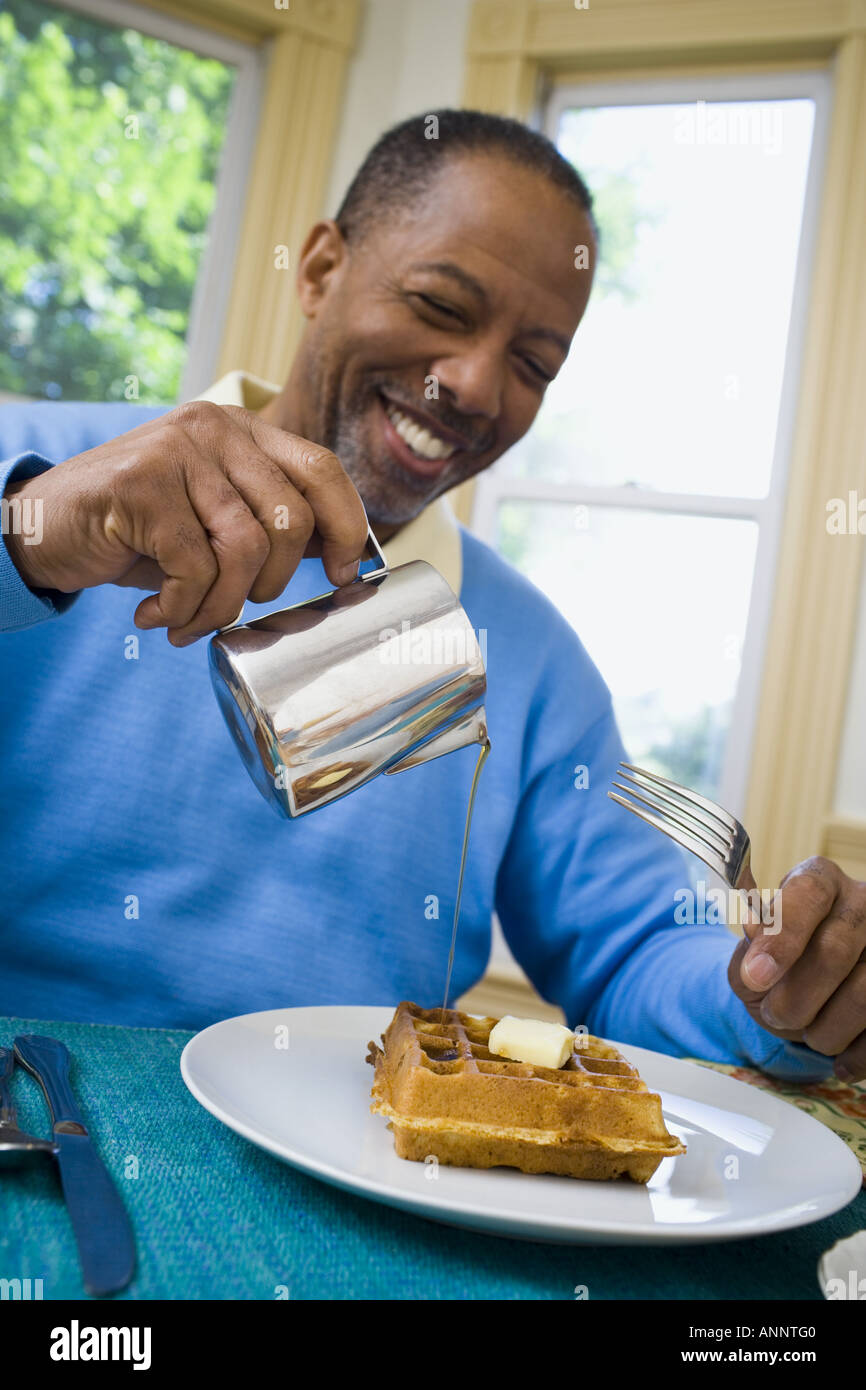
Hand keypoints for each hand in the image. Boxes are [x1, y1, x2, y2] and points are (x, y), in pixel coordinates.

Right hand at [4, 400, 367, 644]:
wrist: (45, 527)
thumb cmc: (138, 532)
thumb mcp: (213, 521)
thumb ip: (270, 525)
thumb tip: (344, 554)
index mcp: (242, 430)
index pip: (322, 468)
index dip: (348, 525)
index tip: (348, 572)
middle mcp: (213, 429)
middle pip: (290, 518)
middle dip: (273, 583)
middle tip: (236, 605)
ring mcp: (175, 451)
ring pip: (245, 547)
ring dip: (221, 605)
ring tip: (189, 619)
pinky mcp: (140, 485)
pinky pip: (194, 566)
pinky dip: (182, 608)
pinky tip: (157, 614)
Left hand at [728, 856, 865, 1080]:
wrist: (810, 988)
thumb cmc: (780, 965)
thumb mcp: (753, 954)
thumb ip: (749, 950)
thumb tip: (757, 943)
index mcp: (820, 880)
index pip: (809, 893)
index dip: (782, 936)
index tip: (755, 978)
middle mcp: (863, 902)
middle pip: (835, 950)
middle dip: (796, 997)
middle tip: (776, 1016)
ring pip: (864, 994)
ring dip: (827, 1030)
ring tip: (809, 1036)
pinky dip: (858, 1055)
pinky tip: (841, 1064)